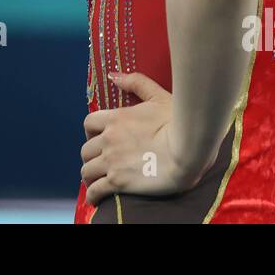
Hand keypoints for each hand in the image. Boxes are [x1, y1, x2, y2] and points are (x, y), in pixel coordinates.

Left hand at [80, 72, 204, 205]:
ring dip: (90, 176)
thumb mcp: (158, 96)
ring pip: (87, 170)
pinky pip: (95, 191)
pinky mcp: (118, 182)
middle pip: (86, 149)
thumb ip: (135, 83)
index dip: (90, 132)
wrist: (188, 149)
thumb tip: (114, 75)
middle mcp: (108, 139)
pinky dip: (93, 195)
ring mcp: (111, 161)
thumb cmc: (178, 121)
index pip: (89, 123)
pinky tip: (96, 199)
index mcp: (116, 118)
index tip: (98, 139)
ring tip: (96, 181)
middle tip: (100, 162)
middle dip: (91, 156)